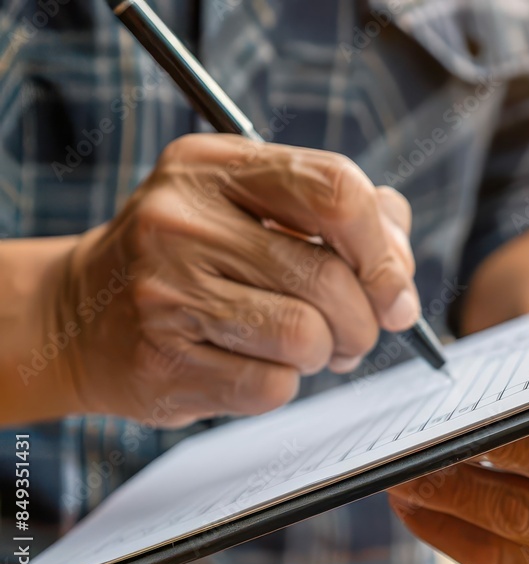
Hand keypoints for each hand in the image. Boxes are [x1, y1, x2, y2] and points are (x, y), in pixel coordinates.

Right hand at [54, 134, 417, 425]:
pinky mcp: (160, 360)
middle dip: (363, 320)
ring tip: (303, 347)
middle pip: (330, 277)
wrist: (82, 316)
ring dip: (324, 354)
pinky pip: (271, 386)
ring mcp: (165, 290)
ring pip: (306, 336)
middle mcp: (182, 219)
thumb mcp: (253, 206)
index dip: (384, 249)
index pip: (337, 190)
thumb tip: (400, 268)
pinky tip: (253, 366)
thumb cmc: (193, 260)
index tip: (394, 290)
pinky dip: (281, 385)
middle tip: (353, 333)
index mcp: (215, 165)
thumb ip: (340, 215)